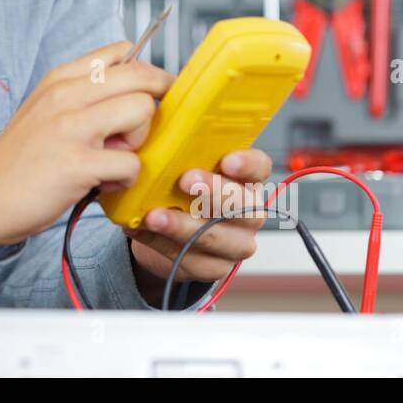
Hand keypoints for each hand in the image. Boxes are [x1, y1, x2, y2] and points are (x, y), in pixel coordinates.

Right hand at [0, 41, 173, 246]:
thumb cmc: (23, 157)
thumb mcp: (45, 108)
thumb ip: (83, 93)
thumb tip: (134, 88)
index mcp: (60, 78)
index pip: (121, 52)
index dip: (146, 74)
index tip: (150, 94)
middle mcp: (65, 94)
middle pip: (141, 76)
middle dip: (154, 104)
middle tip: (140, 131)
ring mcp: (71, 127)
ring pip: (142, 110)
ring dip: (140, 140)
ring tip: (115, 158)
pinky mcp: (77, 163)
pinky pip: (132, 162)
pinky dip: (126, 178)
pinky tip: (104, 184)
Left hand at [125, 148, 273, 299]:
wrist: (167, 231)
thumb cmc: (179, 189)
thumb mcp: (183, 164)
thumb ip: (181, 152)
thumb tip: (156, 134)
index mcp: (246, 180)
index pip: (259, 168)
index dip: (247, 164)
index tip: (228, 160)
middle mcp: (248, 213)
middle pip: (243, 206)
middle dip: (213, 193)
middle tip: (185, 180)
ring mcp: (235, 243)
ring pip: (216, 238)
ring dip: (182, 226)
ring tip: (154, 215)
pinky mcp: (215, 267)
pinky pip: (191, 259)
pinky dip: (162, 244)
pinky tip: (143, 230)